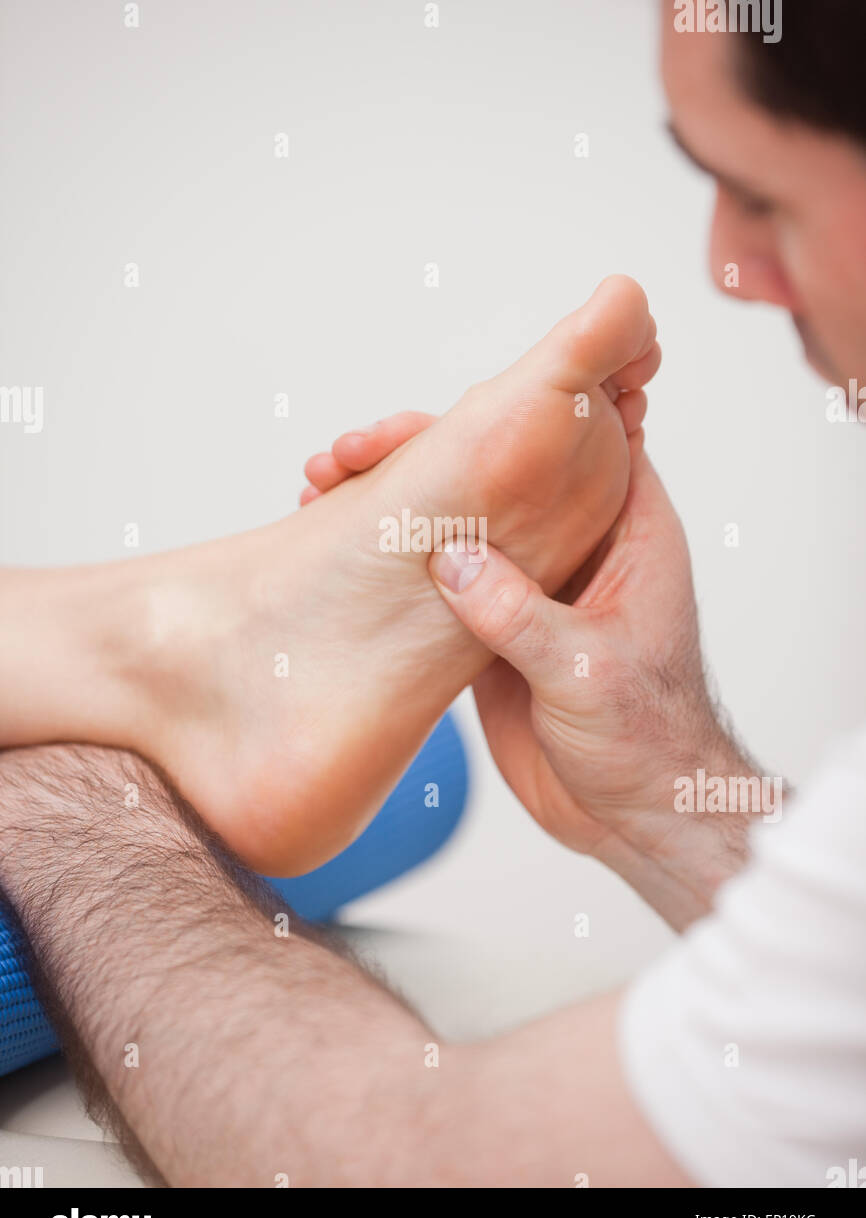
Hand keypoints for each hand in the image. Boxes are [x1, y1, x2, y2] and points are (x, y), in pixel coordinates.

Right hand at [301, 404, 758, 928]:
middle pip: (498, 464)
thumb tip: (450, 553)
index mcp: (627, 533)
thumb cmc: (648, 740)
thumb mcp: (586, 668)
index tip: (459, 399)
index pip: (580, 437)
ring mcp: (527, 581)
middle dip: (426, 446)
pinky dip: (390, 552)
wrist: (633, 818)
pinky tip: (339, 538)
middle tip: (356, 451)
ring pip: (458, 512)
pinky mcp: (487, 623)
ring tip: (325, 482)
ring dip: (397, 495)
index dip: (523, 407)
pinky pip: (436, 570)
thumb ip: (517, 613)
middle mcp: (575, 542)